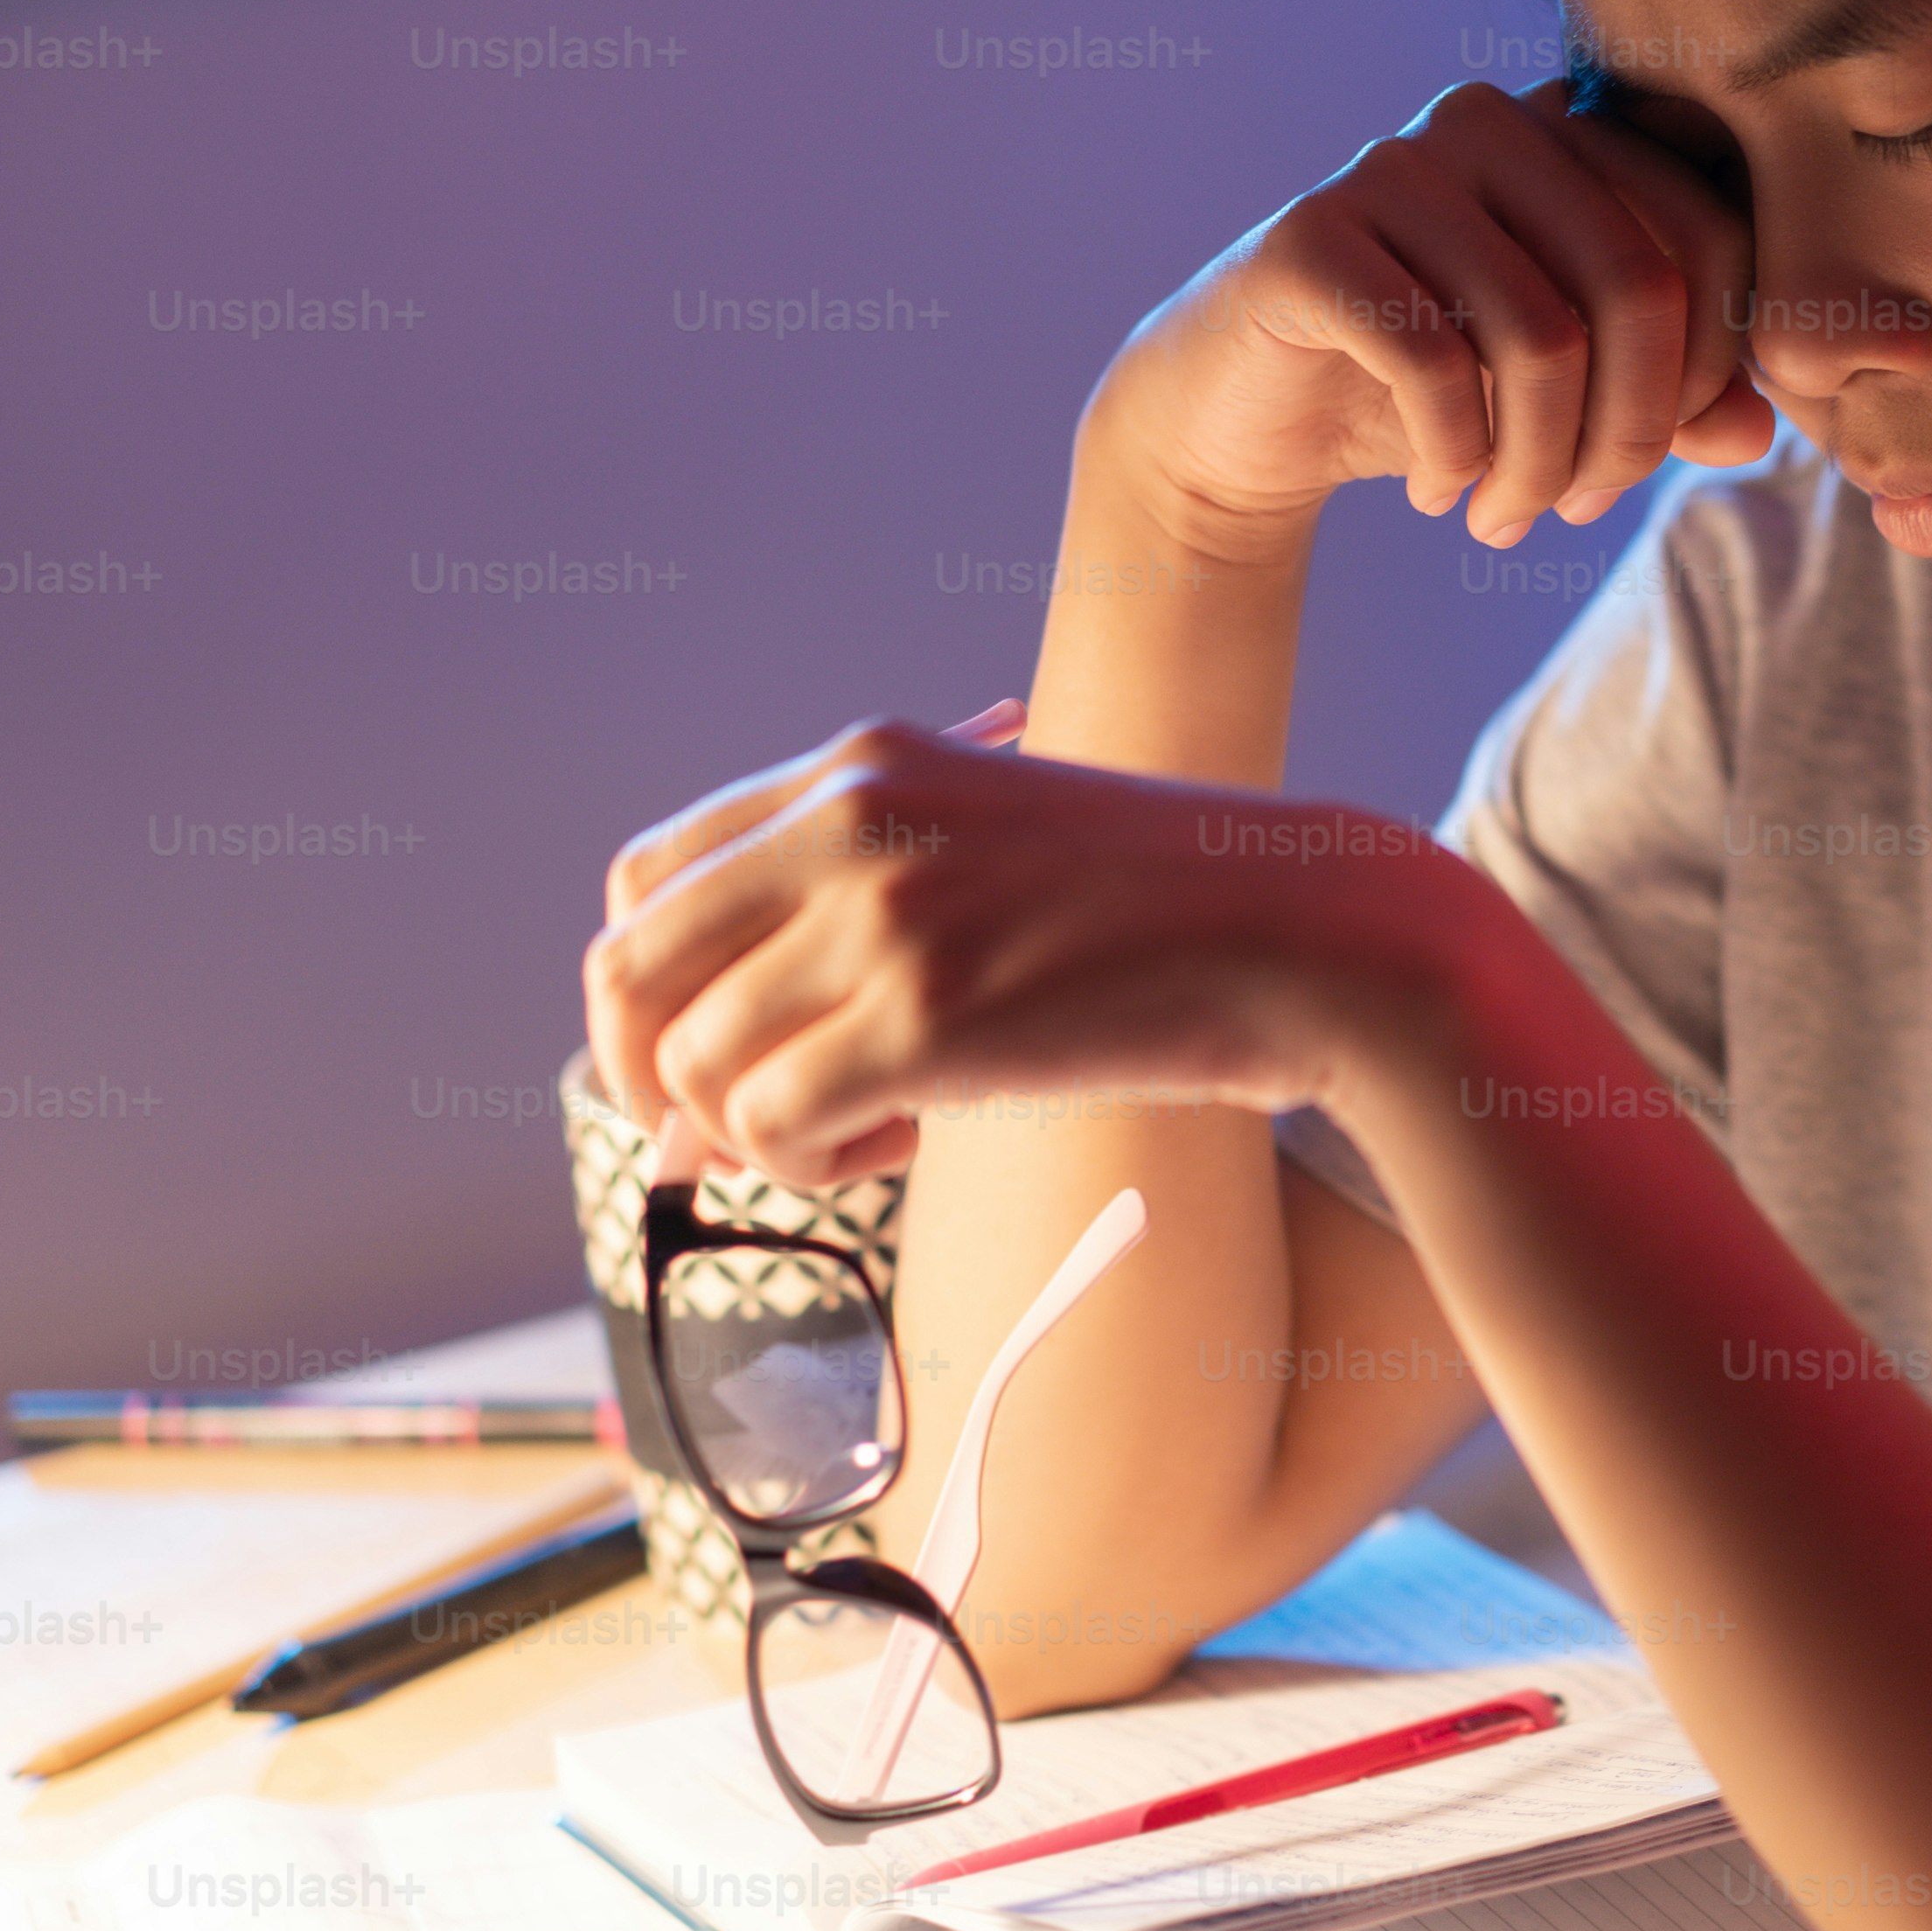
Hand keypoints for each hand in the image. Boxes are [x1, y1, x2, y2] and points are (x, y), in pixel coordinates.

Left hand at [585, 709, 1446, 1190]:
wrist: (1303, 933)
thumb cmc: (1155, 919)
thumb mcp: (983, 852)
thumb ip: (846, 917)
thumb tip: (691, 1079)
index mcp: (857, 768)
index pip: (646, 881)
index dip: (647, 993)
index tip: (703, 1060)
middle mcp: (847, 821)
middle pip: (627, 972)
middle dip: (654, 1079)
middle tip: (746, 1132)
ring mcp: (880, 915)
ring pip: (696, 1067)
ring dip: (766, 1130)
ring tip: (877, 1120)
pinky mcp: (920, 1017)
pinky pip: (771, 1125)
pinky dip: (818, 1162)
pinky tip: (911, 1135)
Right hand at [1098, 76, 1782, 553]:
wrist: (1246, 416)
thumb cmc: (1426, 392)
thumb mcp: (1567, 398)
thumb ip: (1673, 401)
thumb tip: (1760, 433)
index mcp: (1572, 135)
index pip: (1709, 238)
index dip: (1707, 373)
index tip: (1652, 460)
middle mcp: (1489, 125)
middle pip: (1638, 286)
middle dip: (1626, 435)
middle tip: (1576, 508)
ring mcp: (1393, 168)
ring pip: (1541, 338)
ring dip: (1536, 466)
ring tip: (1506, 519)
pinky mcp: (1312, 237)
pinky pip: (1434, 363)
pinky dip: (1453, 457)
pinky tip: (1434, 491)